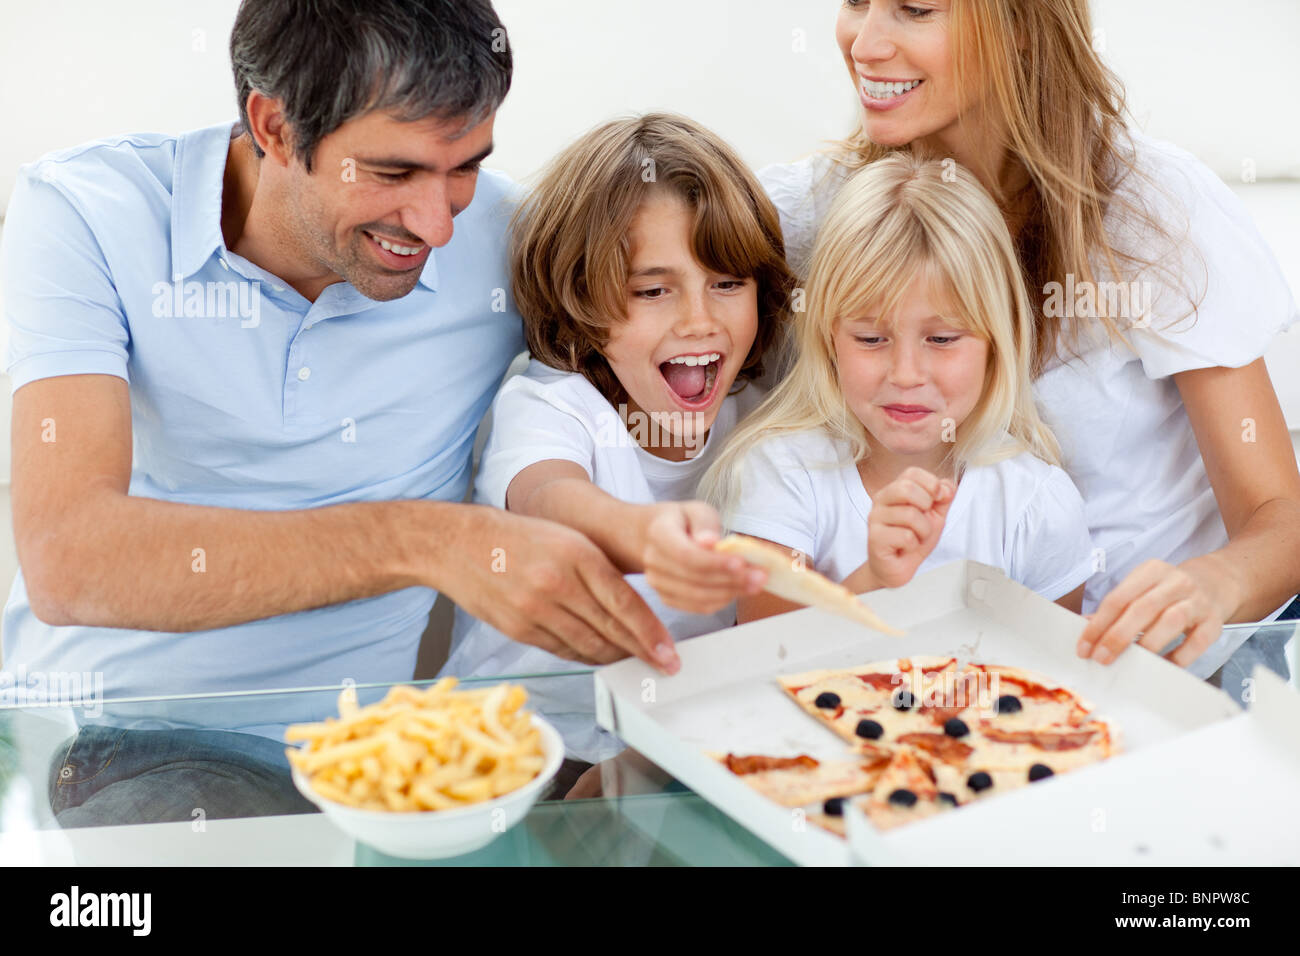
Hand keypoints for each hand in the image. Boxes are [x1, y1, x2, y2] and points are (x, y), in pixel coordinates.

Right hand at [441, 506, 679, 672]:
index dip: (651, 633)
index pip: (625, 602)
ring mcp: (535, 609)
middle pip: (611, 628)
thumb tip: (632, 609)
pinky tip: (599, 657)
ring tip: (634, 662)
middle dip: (642, 651)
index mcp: (576, 554)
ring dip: (615, 658)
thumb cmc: (518, 537)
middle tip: (663, 665)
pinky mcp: (518, 629)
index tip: (669, 652)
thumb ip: (598, 571)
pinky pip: (562, 649)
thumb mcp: (566, 539)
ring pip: (588, 645)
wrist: (458, 544)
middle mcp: (557, 582)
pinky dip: (584, 656)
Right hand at [642, 501, 766, 613]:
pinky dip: (722, 601)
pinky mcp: (668, 598)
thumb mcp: (695, 510)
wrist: (652, 536)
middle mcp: (654, 561)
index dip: (714, 562)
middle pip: (695, 578)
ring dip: (731, 593)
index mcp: (659, 534)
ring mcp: (658, 583)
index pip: (686, 554)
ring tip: (756, 584)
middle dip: (731, 580)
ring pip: (698, 596)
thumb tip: (711, 542)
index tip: (741, 563)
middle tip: (761, 576)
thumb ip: (705, 523)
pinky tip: (739, 591)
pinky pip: (698, 607)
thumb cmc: (681, 521)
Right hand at [867, 467, 955, 588]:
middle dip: (926, 506)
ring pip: (910, 515)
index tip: (936, 499)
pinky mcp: (874, 538)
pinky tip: (905, 548)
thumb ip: (943, 498)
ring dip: (923, 531)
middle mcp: (881, 501)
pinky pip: (906, 536)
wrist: (896, 568)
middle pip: (906, 488)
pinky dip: (913, 545)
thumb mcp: (934, 516)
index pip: (912, 473)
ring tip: (915, 538)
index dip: (931, 484)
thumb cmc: (911, 540)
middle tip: (924, 520)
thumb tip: (947, 487)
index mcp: (894, 490)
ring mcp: (875, 519)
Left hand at [1075, 556, 1239, 667]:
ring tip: (1130, 662)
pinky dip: (1180, 655)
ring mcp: (1198, 601)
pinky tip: (1163, 665)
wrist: (1216, 582)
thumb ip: (1117, 606)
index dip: (1098, 624)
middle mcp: (1175, 582)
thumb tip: (1084, 626)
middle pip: (1142, 608)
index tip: (1084, 647)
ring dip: (1148, 643)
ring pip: (1172, 620)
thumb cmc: (1168, 590)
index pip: (1118, 598)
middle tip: (1101, 658)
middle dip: (1118, 636)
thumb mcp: (1142, 588)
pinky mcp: (1215, 621)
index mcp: (1151, 571)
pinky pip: (1198, 641)